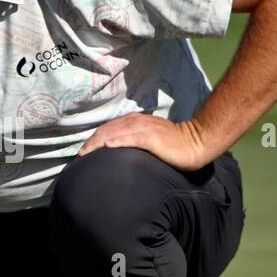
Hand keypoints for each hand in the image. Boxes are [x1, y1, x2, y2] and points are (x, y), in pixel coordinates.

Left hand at [75, 113, 213, 172]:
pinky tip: (106, 147)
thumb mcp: (151, 139)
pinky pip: (130, 138)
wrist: (196, 142)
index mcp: (135, 121)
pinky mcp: (151, 138)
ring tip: (85, 153)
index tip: (84, 151)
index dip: (95, 139)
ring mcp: (143, 128)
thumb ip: (135, 141)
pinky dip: (117, 141)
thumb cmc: (175, 144)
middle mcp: (137, 122)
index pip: (109, 128)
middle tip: (79, 155)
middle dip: (91, 142)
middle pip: (107, 130)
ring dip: (97, 142)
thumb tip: (121, 152)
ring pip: (114, 133)